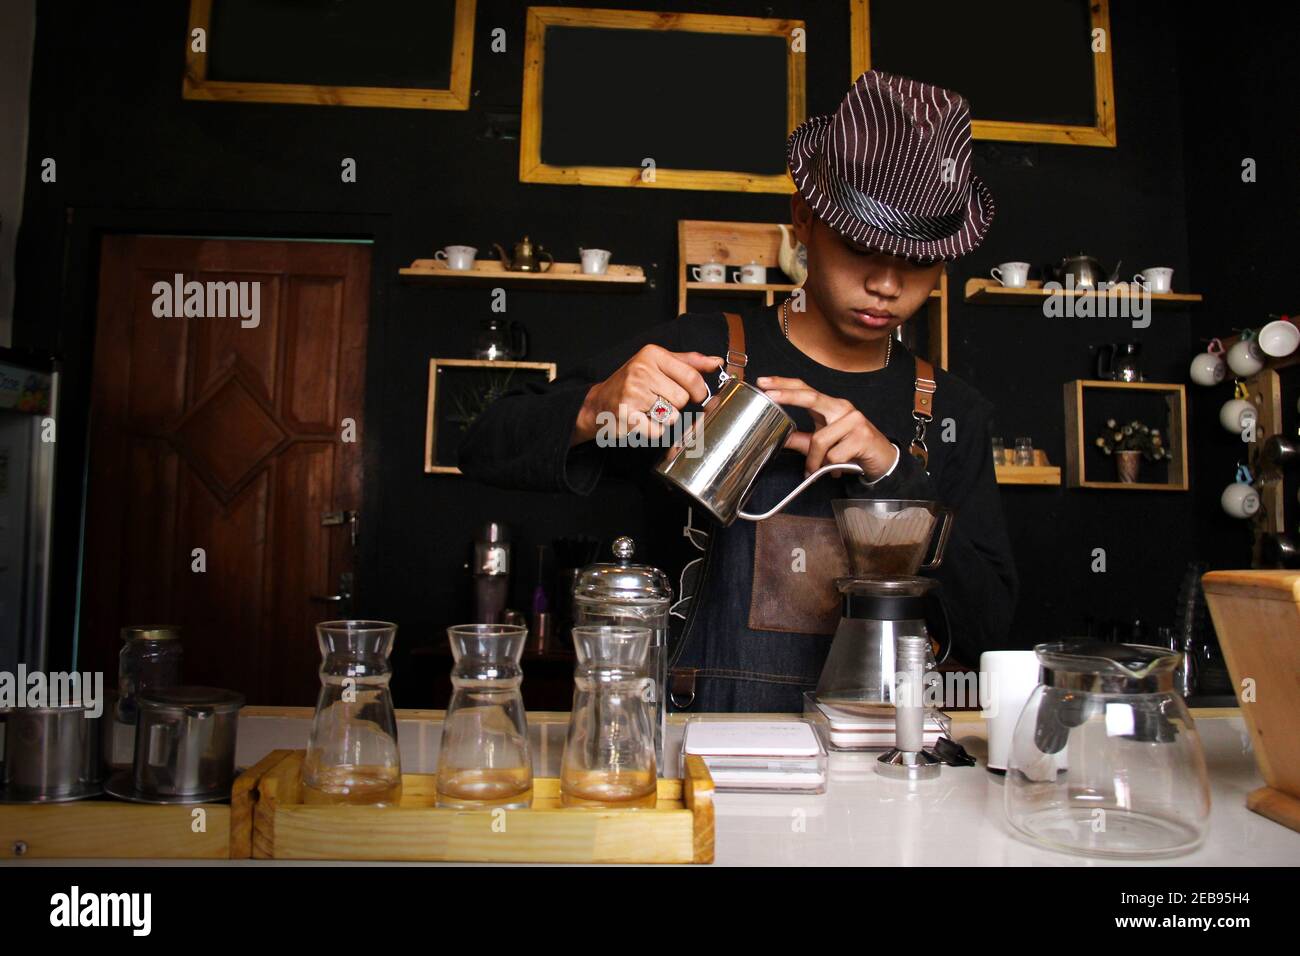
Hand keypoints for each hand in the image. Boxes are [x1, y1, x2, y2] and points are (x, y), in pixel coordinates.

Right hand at [572, 346, 723, 446]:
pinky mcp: (627, 415)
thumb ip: (688, 362)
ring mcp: (632, 393)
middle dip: (676, 405)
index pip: (691, 376)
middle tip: (658, 401)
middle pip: (683, 399)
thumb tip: (716, 361)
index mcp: (651, 354)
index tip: (696, 395)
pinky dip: (653, 431)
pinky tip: (641, 421)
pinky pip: (658, 431)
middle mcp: (641, 371)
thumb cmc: (631, 384)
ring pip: (672, 416)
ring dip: (664, 419)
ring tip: (648, 410)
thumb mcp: (657, 364)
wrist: (598, 403)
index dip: (699, 391)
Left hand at [756, 375, 897, 478]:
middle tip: (770, 396)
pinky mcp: (862, 436)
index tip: (763, 381)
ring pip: (820, 440)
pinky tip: (838, 469)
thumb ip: (803, 440)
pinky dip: (830, 466)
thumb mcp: (824, 442)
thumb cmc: (852, 447)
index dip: (784, 384)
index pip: (805, 389)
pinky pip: (834, 455)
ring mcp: (854, 420)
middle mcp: (842, 408)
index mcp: (830, 406)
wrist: (882, 459)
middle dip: (788, 396)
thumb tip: (780, 437)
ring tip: (817, 469)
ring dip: (814, 460)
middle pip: (811, 397)